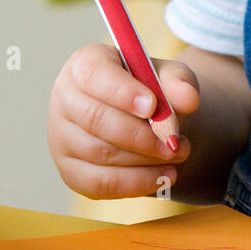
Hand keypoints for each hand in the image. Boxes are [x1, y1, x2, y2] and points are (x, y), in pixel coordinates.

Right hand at [48, 43, 198, 198]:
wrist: (143, 120)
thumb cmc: (151, 90)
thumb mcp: (169, 78)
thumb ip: (179, 83)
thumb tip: (189, 99)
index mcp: (84, 64)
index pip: (93, 74)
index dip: (122, 92)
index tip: (152, 106)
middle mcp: (65, 98)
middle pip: (95, 119)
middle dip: (140, 135)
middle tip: (175, 143)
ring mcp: (61, 137)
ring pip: (99, 154)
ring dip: (143, 161)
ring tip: (176, 156)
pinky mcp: (70, 171)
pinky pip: (98, 184)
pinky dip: (135, 184)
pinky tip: (162, 177)